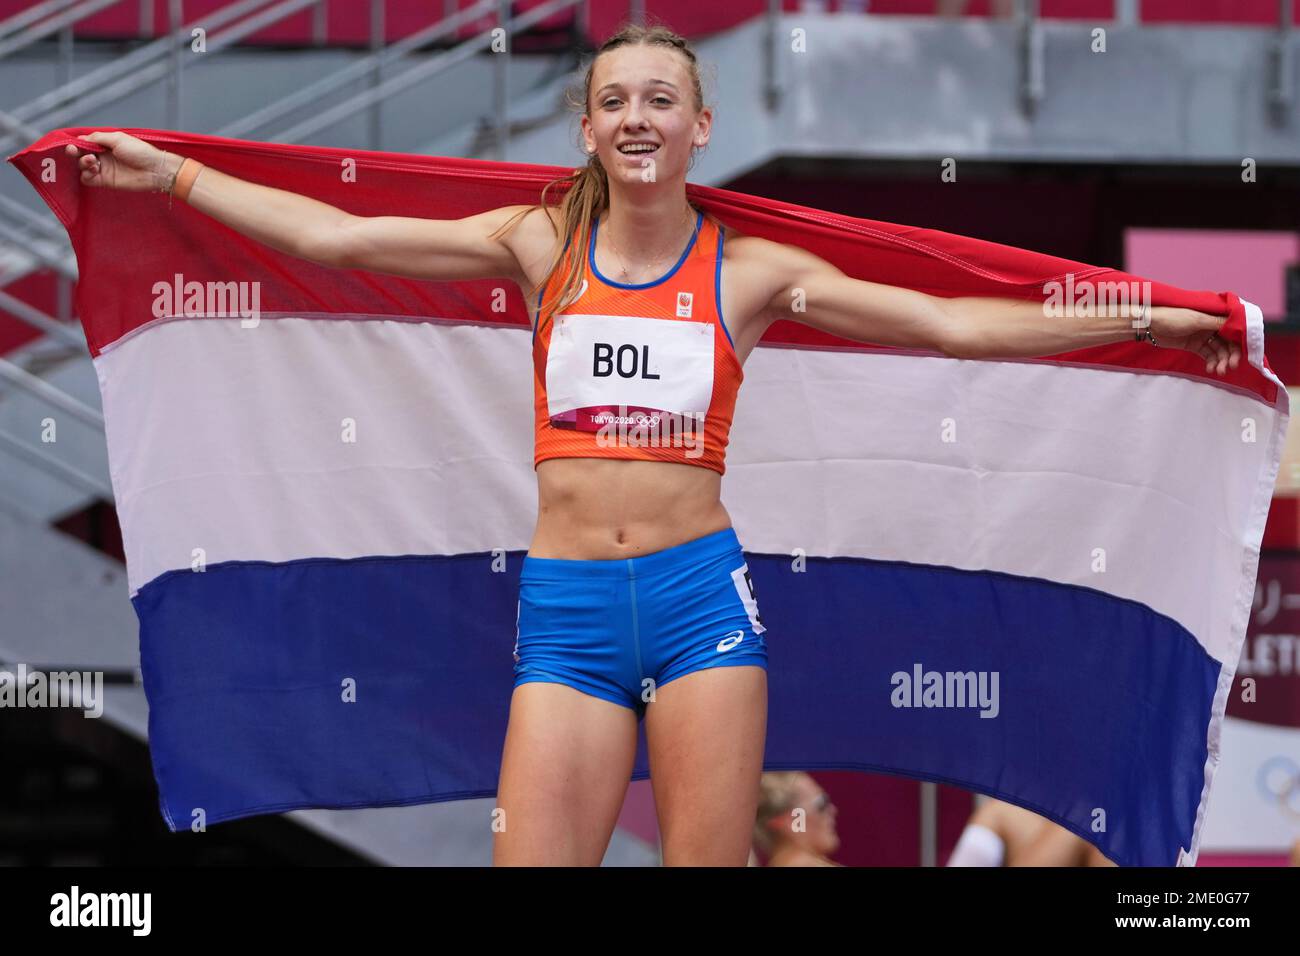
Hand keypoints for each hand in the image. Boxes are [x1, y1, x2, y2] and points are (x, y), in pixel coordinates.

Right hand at [63, 130, 179, 191]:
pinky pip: (87, 179)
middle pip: (80, 154)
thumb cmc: (140, 152)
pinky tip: (94, 170)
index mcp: (105, 143)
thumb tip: (81, 138)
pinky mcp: (105, 181)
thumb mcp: (117, 138)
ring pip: (82, 166)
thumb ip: (98, 138)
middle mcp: (102, 155)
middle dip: (74, 152)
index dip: (76, 143)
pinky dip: (86, 174)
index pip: (84, 142)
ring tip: (92, 161)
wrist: (155, 170)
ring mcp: (103, 169)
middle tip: (74, 151)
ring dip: (82, 163)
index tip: (73, 144)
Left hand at [1146, 306, 1240, 375]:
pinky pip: (1207, 354)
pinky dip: (1211, 362)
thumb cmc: (1172, 317)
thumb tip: (1240, 324)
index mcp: (1214, 315)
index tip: (1244, 353)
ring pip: (1218, 350)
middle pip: (1228, 341)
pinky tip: (1210, 369)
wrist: (1149, 325)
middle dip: (1231, 355)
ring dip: (1221, 361)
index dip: (1240, 341)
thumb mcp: (1197, 319)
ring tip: (1219, 371)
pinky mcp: (1194, 345)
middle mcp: (1211, 325)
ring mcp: (1202, 335)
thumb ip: (1217, 323)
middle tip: (1230, 367)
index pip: (1233, 329)